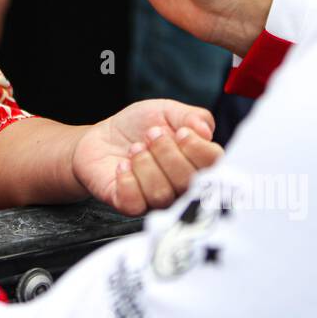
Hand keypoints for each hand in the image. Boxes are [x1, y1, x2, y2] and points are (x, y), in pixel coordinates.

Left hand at [72, 99, 220, 215]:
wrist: (102, 138)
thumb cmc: (138, 126)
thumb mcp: (167, 111)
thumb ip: (192, 116)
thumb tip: (205, 130)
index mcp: (198, 163)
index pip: (214, 165)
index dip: (197, 148)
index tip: (180, 132)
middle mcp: (182, 187)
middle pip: (188, 181)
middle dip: (166, 151)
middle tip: (151, 134)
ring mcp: (157, 202)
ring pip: (161, 193)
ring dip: (144, 163)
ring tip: (134, 148)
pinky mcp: (131, 207)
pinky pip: (134, 202)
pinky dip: (126, 178)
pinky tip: (122, 166)